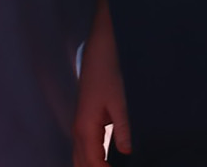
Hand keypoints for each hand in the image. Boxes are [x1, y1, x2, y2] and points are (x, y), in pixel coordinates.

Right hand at [73, 0, 130, 166]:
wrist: (100, 50)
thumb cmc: (109, 72)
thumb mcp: (120, 99)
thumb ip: (123, 127)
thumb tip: (127, 151)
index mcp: (86, 127)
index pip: (93, 163)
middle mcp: (79, 129)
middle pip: (81, 164)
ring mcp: (80, 125)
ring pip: (80, 158)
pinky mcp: (85, 120)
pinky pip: (84, 149)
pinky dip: (90, 161)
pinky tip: (102, 163)